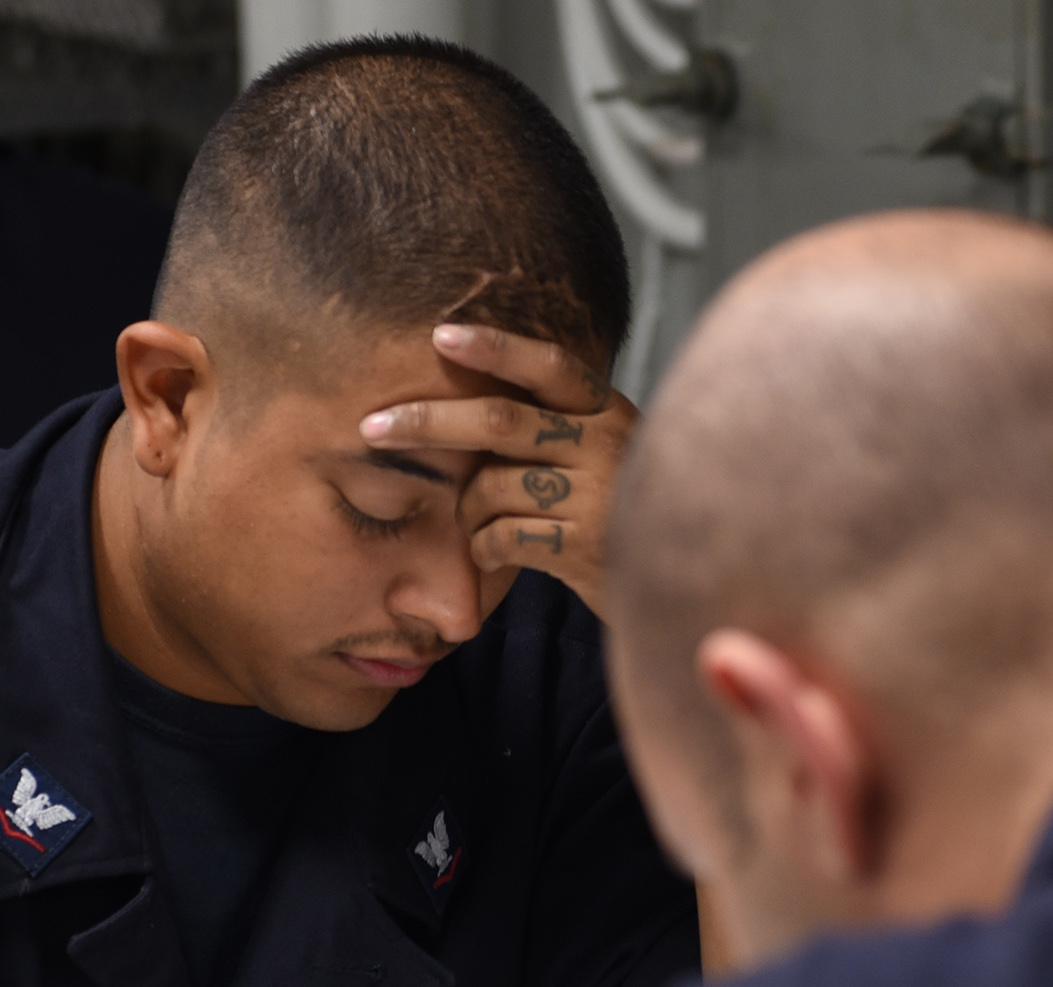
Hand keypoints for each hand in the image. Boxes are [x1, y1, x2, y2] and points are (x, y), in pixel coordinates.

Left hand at [361, 323, 633, 618]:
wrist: (681, 584)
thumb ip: (556, 427)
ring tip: (479, 525)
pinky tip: (493, 554)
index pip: (548, 365)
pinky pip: (499, 537)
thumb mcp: (606, 455)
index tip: (439, 336)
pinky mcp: (581, 549)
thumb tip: (466, 404)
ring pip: (490, 488)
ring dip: (465, 510)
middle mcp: (605, 446)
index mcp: (610, 412)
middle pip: (498, 420)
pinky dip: (480, 548)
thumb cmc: (623, 515)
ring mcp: (595, 498)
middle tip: (371, 426)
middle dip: (426, 421)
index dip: (494, 348)